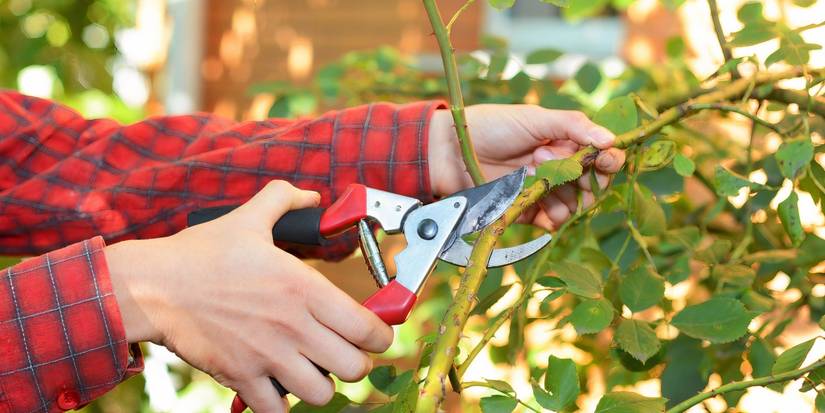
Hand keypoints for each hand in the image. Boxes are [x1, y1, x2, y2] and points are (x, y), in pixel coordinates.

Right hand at [105, 181, 393, 412]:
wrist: (153, 286)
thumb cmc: (201, 254)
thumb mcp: (249, 218)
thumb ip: (285, 199)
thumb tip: (311, 195)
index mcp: (304, 288)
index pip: (368, 329)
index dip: (381, 336)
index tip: (376, 334)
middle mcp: (294, 326)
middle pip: (354, 367)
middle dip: (355, 362)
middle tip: (344, 352)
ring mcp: (268, 356)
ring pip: (322, 394)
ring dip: (322, 385)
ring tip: (313, 370)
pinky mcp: (241, 377)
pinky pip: (278, 410)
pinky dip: (283, 404)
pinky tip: (279, 386)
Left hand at [428, 104, 625, 230]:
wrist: (452, 150)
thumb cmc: (492, 126)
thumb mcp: (535, 118)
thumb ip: (573, 126)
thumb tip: (611, 139)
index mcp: (565, 143)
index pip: (601, 158)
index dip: (609, 160)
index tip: (607, 159)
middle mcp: (559, 169)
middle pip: (592, 186)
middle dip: (582, 176)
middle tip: (547, 158)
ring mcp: (544, 192)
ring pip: (574, 205)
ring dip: (561, 191)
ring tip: (532, 170)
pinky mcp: (528, 211)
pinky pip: (553, 221)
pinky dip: (552, 215)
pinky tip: (536, 200)